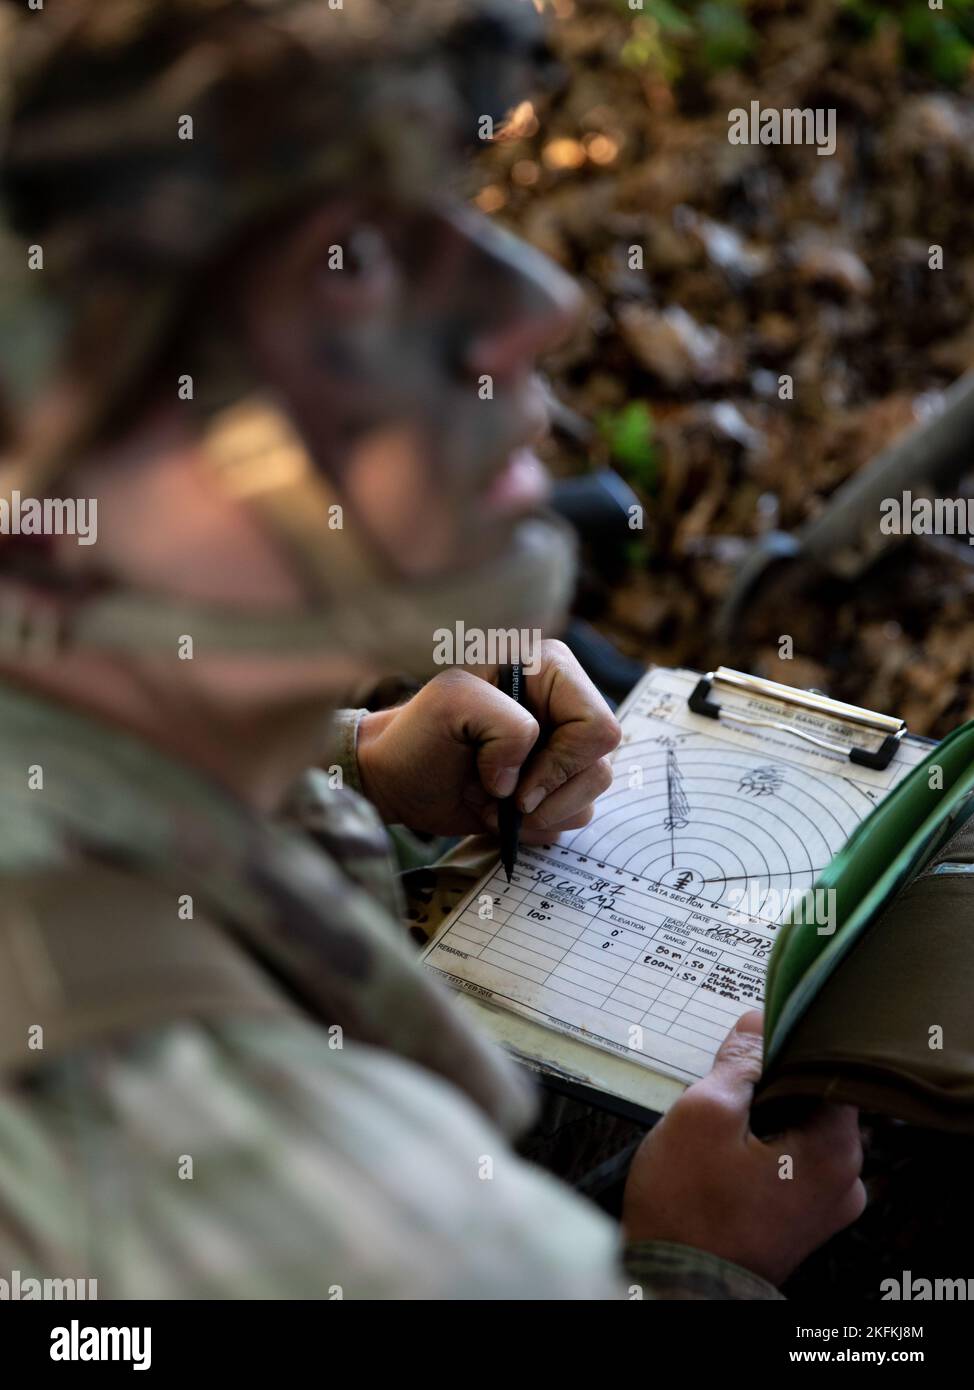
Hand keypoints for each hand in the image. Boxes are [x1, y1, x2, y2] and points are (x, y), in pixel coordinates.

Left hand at [355, 639, 620, 837]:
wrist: (399, 777)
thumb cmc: (417, 733)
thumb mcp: (452, 704)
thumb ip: (505, 726)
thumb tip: (523, 777)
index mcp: (550, 670)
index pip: (596, 726)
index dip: (561, 763)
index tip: (514, 784)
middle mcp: (564, 705)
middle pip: (599, 766)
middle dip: (548, 794)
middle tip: (503, 798)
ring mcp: (563, 746)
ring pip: (589, 795)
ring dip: (539, 814)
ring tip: (494, 804)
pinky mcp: (555, 783)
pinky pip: (573, 815)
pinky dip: (536, 826)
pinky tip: (501, 813)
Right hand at [622, 1012, 865, 1286]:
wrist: (674, 1287)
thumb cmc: (688, 1211)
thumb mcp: (703, 1113)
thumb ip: (739, 1062)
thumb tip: (758, 1023)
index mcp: (837, 1150)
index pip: (830, 1065)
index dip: (791, 1039)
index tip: (756, 1031)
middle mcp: (844, 1179)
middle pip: (812, 1097)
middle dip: (766, 1081)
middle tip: (723, 1083)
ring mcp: (822, 1203)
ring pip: (795, 1126)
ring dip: (758, 1114)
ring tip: (717, 1122)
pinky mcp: (797, 1217)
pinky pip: (785, 1159)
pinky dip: (757, 1145)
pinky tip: (722, 1150)